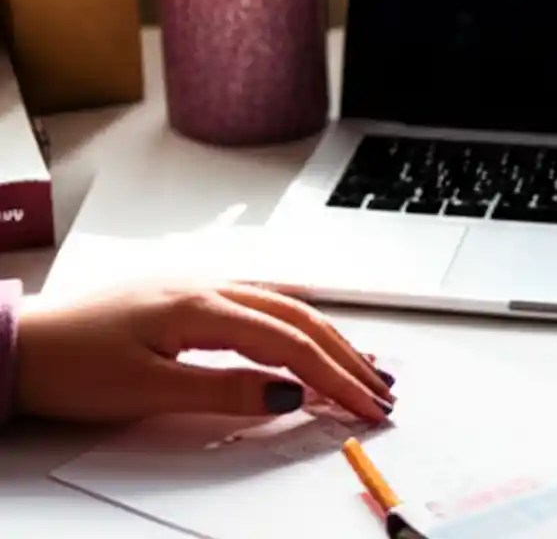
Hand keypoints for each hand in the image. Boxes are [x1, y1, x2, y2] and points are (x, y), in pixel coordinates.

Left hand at [15, 282, 395, 422]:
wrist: (21, 341)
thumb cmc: (71, 363)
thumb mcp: (147, 389)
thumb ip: (224, 391)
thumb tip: (287, 396)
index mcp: (203, 307)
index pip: (291, 345)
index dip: (335, 378)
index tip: (366, 406)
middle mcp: (211, 288)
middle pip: (301, 322)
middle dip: (348, 358)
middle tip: (383, 391)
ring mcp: (204, 288)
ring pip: (288, 309)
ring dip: (331, 338)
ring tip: (367, 365)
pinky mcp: (193, 298)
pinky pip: (265, 305)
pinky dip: (301, 324)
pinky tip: (314, 332)